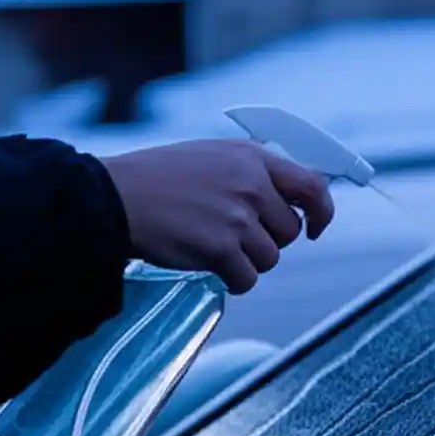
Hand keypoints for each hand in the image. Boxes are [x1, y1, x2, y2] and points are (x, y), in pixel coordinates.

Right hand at [100, 140, 334, 293]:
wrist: (112, 198)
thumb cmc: (158, 179)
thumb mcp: (212, 157)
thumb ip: (252, 172)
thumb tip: (290, 197)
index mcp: (252, 158)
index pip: (312, 186)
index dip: (322, 212)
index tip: (315, 227)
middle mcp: (250, 185)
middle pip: (288, 231)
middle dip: (267, 240)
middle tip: (232, 235)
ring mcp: (236, 218)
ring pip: (270, 259)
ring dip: (246, 261)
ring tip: (213, 245)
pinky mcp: (220, 248)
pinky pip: (247, 279)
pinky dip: (232, 279)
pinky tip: (210, 265)